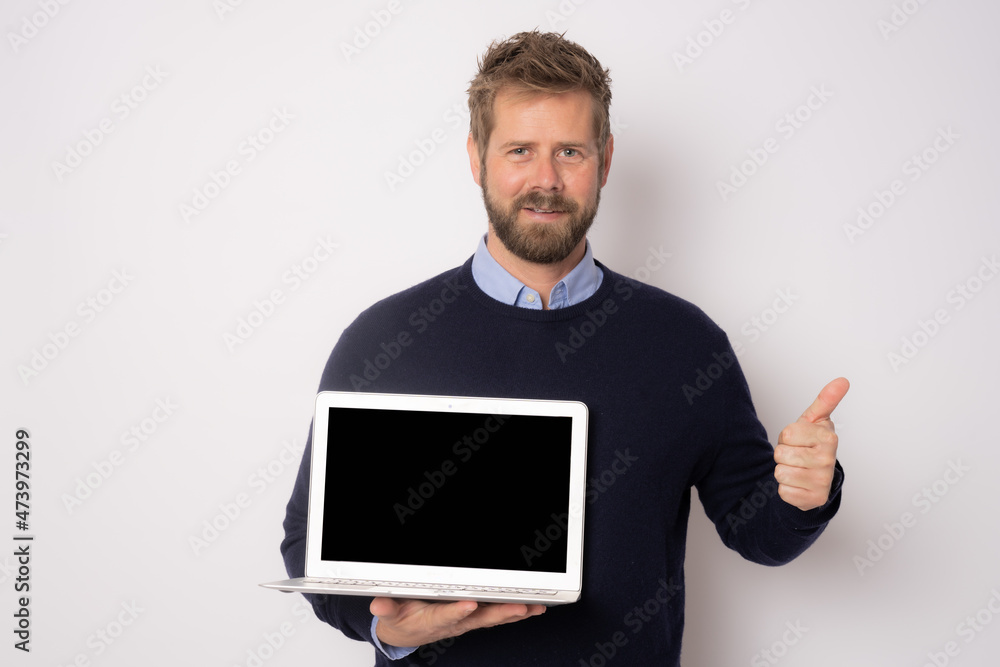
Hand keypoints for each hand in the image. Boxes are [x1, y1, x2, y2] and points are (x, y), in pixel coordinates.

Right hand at [371, 597, 545, 647]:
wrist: (407, 634)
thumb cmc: (403, 619)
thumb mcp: (390, 614)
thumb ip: (387, 607)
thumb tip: (378, 603)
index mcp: (432, 620)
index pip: (446, 615)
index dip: (458, 611)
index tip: (470, 604)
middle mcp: (454, 622)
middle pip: (478, 618)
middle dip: (499, 613)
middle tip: (518, 607)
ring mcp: (466, 621)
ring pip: (492, 618)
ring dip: (513, 614)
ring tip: (532, 608)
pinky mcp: (474, 619)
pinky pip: (496, 617)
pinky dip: (514, 613)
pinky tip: (531, 609)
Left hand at [773, 377, 849, 510]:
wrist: (816, 476)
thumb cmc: (812, 444)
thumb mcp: (815, 420)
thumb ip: (826, 400)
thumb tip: (842, 381)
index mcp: (828, 438)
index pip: (787, 434)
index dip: (787, 437)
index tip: (800, 439)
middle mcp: (828, 461)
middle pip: (781, 454)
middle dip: (784, 454)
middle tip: (797, 455)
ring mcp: (822, 482)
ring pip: (780, 473)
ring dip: (784, 471)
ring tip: (797, 468)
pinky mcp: (813, 500)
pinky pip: (783, 491)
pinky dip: (786, 489)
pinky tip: (798, 484)